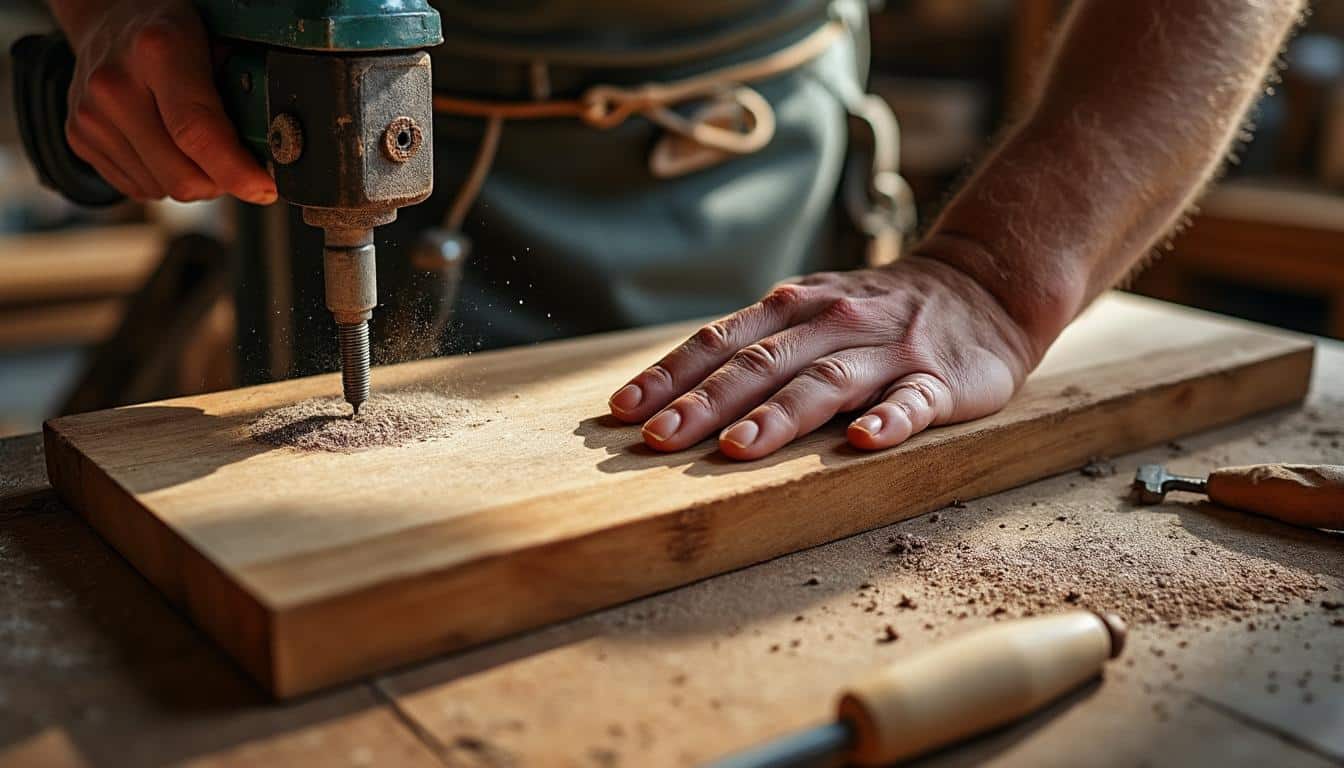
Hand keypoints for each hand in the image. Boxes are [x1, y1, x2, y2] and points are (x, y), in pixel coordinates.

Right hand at [61, 0, 275, 203]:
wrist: (108, 16)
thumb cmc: (170, 30)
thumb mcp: (218, 41)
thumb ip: (243, 92)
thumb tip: (269, 150)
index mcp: (157, 52)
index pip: (198, 134)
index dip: (236, 172)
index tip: (264, 189)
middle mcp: (115, 85)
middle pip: (181, 176)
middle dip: (219, 182)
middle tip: (233, 162)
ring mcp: (91, 114)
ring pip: (162, 189)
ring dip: (190, 180)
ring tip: (193, 144)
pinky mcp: (78, 137)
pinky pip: (138, 188)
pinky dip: (161, 178)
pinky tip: (165, 144)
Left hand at [607, 256, 1041, 459]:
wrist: (983, 285)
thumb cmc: (875, 313)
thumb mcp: (810, 311)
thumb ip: (755, 345)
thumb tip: (671, 395)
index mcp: (792, 310)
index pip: (719, 341)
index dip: (669, 375)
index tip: (623, 411)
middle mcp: (832, 323)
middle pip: (761, 364)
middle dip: (705, 403)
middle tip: (660, 440)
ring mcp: (886, 350)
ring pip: (826, 382)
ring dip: (779, 415)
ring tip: (738, 447)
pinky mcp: (938, 378)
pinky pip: (912, 401)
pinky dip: (889, 419)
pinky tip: (865, 441)